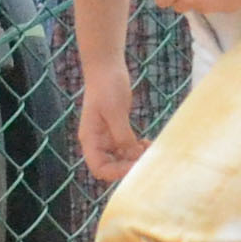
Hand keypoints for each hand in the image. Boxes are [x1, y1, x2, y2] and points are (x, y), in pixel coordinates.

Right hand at [78, 62, 147, 181]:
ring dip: (135, 158)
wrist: (107, 68)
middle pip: (111, 166)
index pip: (99, 168)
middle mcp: (97, 142)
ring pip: (121, 158)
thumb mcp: (115, 111)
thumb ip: (122, 135)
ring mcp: (107, 136)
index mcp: (90, 139)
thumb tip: (133, 156)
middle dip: (129, 166)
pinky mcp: (117, 129)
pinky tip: (147, 143)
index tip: (135, 168)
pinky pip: (127, 147)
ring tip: (150, 150)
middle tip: (147, 160)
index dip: (116, 173)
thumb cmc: (106, 86)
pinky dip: (137, 149)